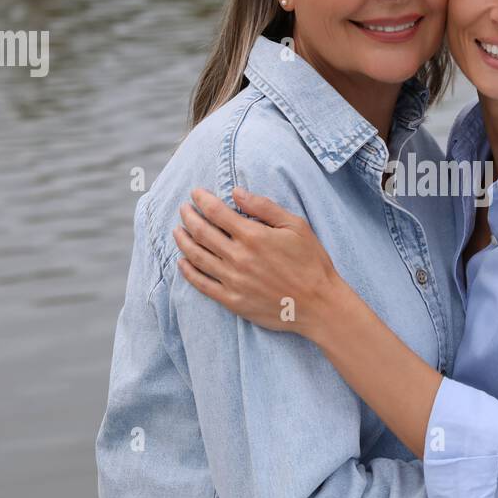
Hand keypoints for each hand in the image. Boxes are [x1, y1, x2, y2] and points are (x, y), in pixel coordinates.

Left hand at [172, 186, 340, 337]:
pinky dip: (188, 272)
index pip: (216, 212)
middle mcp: (238, 257)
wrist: (319, 304)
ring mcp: (233, 281)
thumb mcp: (295, 226)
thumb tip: (236, 192)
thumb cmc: (311, 263)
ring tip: (177, 231)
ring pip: (197, 257)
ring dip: (183, 241)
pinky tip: (182, 262)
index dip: (202, 200)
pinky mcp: (232, 301)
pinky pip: (202, 284)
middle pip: (202, 232)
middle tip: (183, 209)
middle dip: (189, 217)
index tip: (196, 193)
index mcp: (253, 236)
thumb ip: (264, 207)